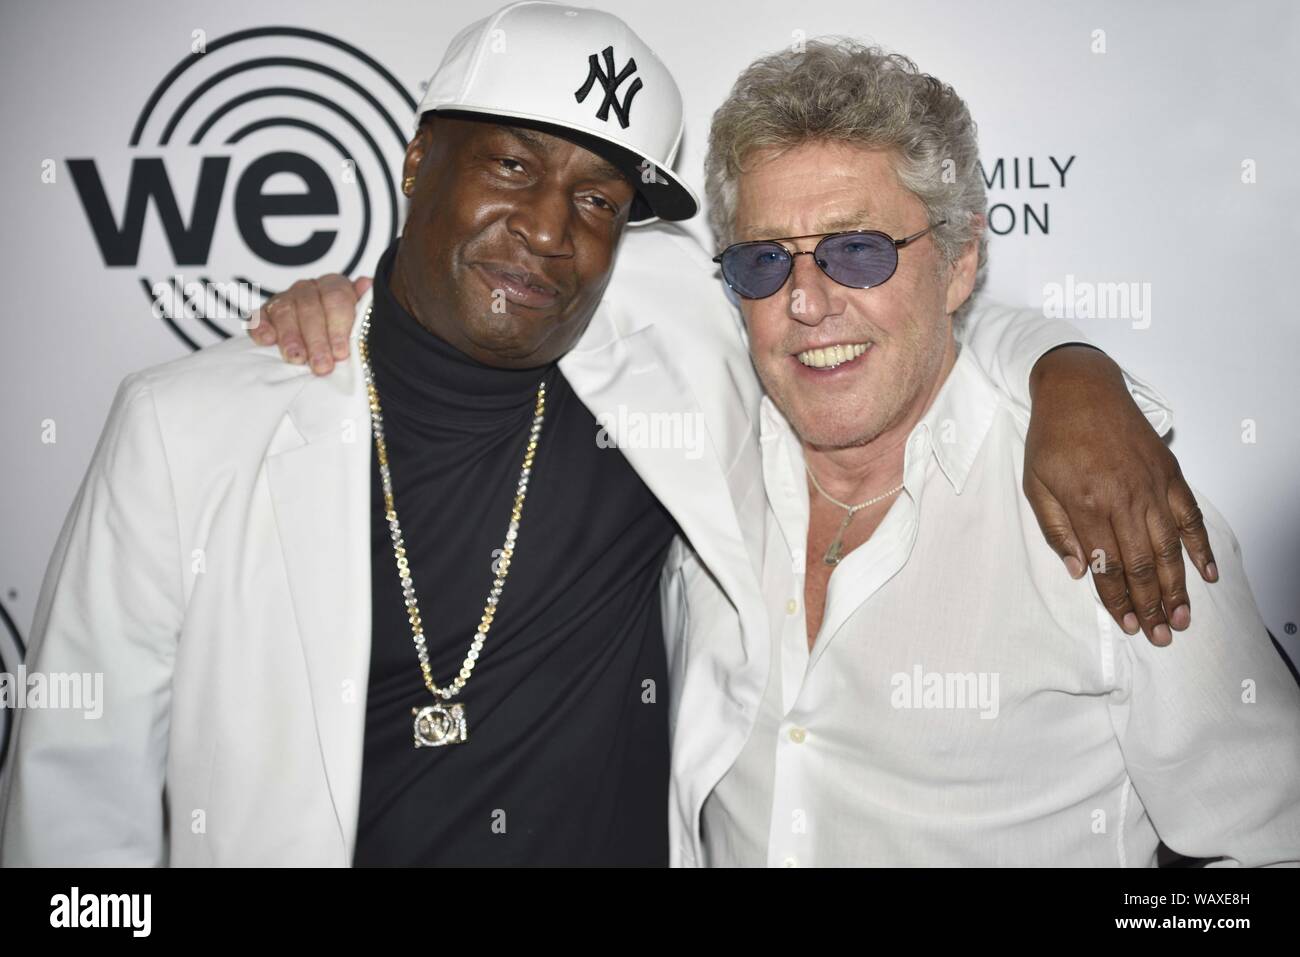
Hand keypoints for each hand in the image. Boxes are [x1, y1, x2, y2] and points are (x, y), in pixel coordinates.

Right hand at [248, 274, 371, 373]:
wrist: (325, 333)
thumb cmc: (347, 331)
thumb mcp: (362, 319)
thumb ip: (365, 306)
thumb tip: (367, 285)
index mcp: (335, 286)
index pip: (336, 299)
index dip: (339, 328)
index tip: (341, 353)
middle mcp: (309, 289)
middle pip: (310, 309)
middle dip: (316, 340)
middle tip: (321, 366)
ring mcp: (286, 299)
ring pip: (285, 312)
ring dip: (291, 337)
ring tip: (296, 359)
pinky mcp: (265, 313)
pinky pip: (259, 316)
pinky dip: (260, 327)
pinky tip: (265, 340)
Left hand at [1024, 345, 1216, 646]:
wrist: (1080, 390)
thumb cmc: (1052, 438)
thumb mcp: (1035, 484)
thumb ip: (1055, 530)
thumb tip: (1077, 571)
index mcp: (1086, 504)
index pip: (1106, 565)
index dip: (1119, 600)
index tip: (1129, 625)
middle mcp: (1124, 499)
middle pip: (1142, 564)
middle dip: (1152, 605)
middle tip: (1162, 635)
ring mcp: (1151, 486)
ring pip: (1169, 547)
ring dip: (1178, 587)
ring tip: (1183, 618)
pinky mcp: (1169, 473)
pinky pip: (1190, 516)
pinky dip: (1200, 546)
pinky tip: (1207, 573)